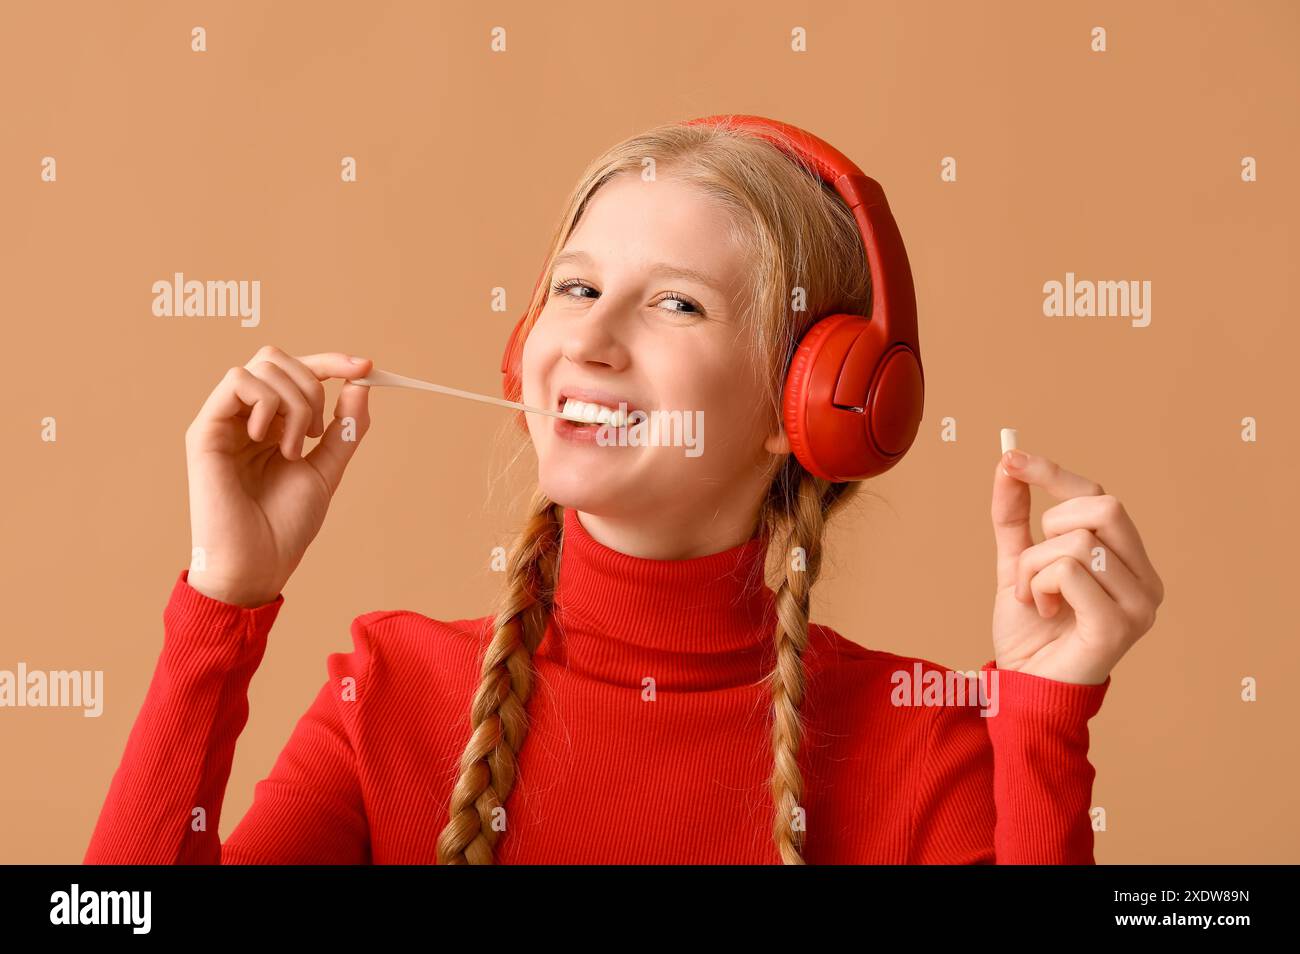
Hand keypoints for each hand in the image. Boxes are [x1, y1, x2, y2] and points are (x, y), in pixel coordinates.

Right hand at [183, 346, 373, 607]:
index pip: (297, 371)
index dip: (332, 362)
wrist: (257, 563)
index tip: (366, 367)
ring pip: (263, 366)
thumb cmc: (285, 524)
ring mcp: (224, 420)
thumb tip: (361, 382)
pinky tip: (268, 440)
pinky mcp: (205, 429)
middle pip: (277, 358)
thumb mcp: (327, 468)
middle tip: (317, 433)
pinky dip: (266, 402)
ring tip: (294, 449)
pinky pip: (237, 380)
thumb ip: (345, 427)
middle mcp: (246, 417)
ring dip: (294, 403)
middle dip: (312, 385)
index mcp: (272, 424)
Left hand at [990, 446, 1164, 684]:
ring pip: (1079, 541)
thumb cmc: (1028, 631)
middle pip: (1102, 507)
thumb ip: (1014, 517)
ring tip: (1032, 597)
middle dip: (1049, 527)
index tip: (1011, 458)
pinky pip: (1071, 571)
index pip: (1101, 496)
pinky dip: (1038, 585)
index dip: (1054, 474)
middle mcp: (1147, 580)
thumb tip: (1007, 463)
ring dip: (1034, 566)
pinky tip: (1041, 611)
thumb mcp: (1017, 562)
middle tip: (1030, 567)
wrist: (1023, 687)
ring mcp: (1140, 604)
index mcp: (1130, 561)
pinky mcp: (1119, 626)